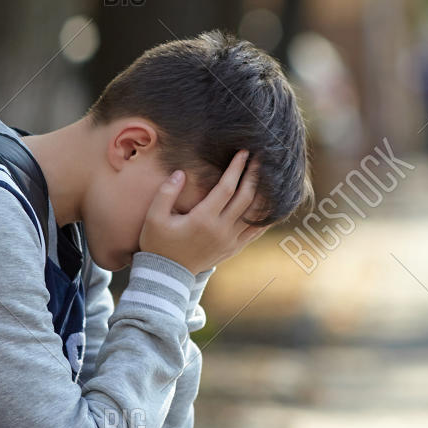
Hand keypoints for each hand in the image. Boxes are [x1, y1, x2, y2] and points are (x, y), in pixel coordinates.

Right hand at [138, 149, 267, 274]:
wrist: (167, 274)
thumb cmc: (158, 243)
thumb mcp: (154, 217)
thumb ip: (166, 192)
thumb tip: (180, 173)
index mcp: (202, 219)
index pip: (226, 188)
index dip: (236, 168)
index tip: (243, 153)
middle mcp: (221, 230)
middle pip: (246, 198)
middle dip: (254, 175)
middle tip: (260, 158)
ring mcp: (230, 241)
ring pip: (255, 214)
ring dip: (264, 193)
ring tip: (268, 176)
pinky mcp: (233, 249)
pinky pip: (256, 231)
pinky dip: (266, 216)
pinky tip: (273, 204)